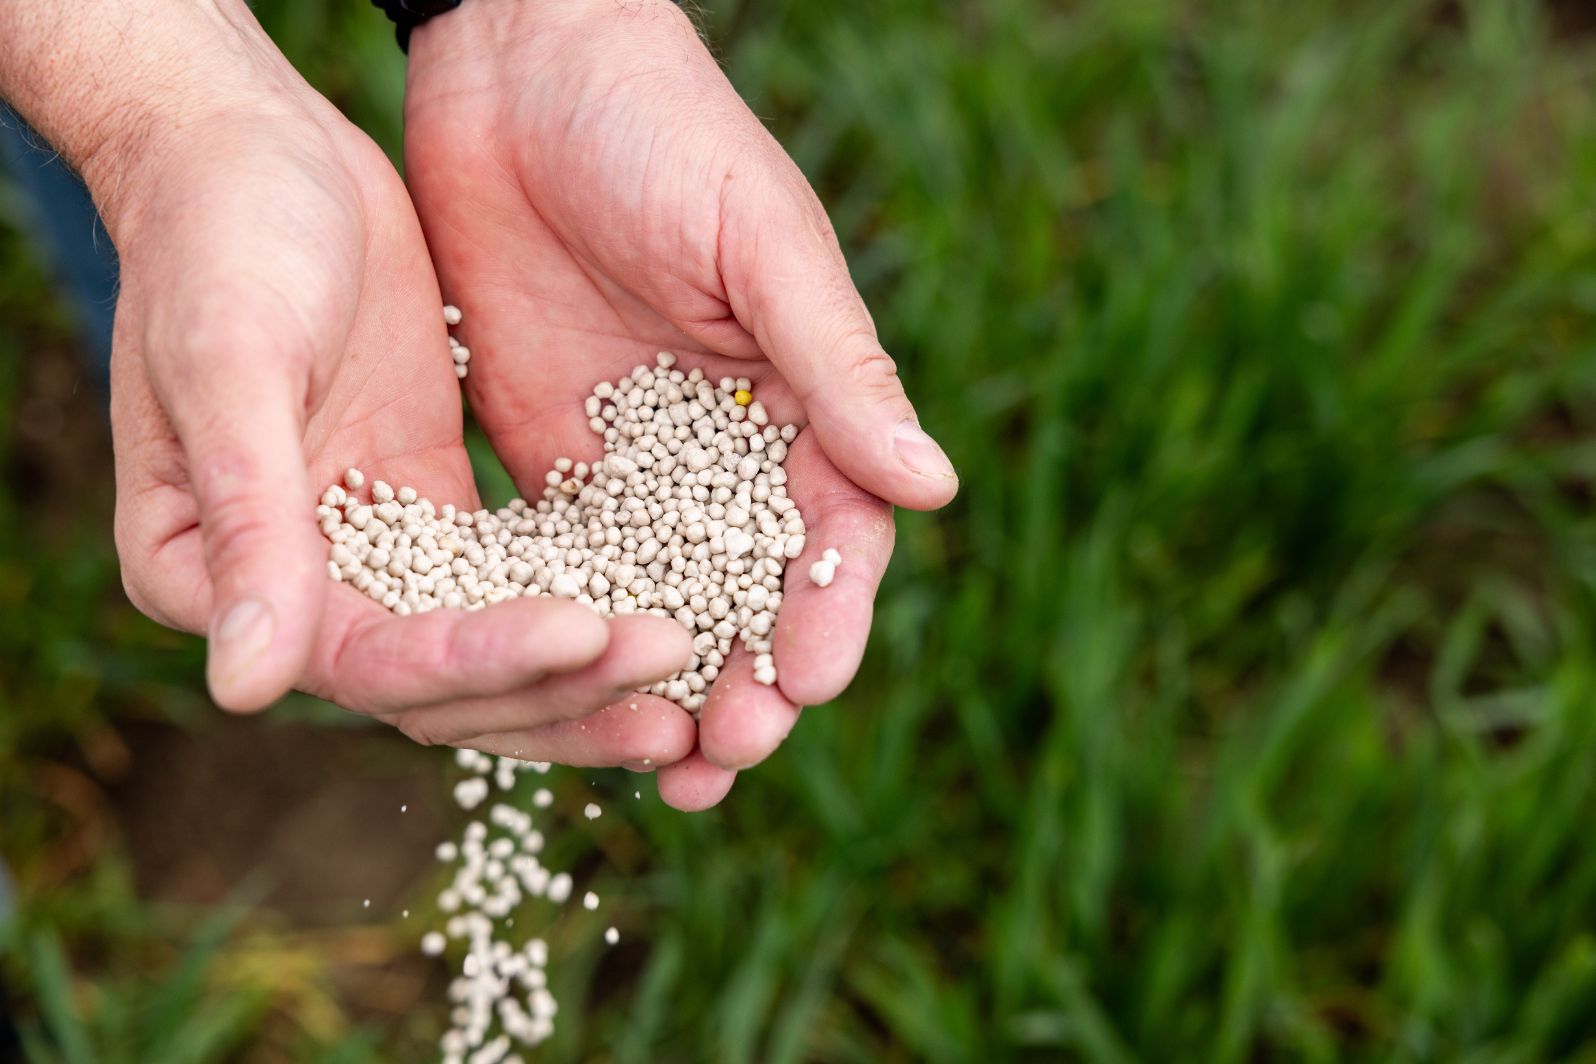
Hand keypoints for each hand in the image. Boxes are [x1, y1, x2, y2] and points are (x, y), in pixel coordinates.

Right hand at [72, 5, 695, 763]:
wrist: (254, 150)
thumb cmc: (217, 238)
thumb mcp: (231, 365)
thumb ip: (249, 520)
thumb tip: (247, 687)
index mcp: (211, 577)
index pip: (369, 660)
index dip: (480, 659)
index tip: (587, 631)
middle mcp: (296, 591)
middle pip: (446, 686)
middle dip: (560, 686)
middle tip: (675, 668)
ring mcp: (377, 554)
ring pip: (495, 654)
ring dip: (588, 673)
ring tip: (693, 668)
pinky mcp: (439, 509)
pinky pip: (521, 583)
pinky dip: (589, 605)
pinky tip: (677, 610)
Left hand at [404, 0, 958, 807]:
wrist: (515, 63)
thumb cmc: (661, 129)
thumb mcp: (759, 245)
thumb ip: (838, 371)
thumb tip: (936, 493)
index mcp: (803, 401)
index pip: (834, 537)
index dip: (827, 618)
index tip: (808, 687)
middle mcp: (728, 450)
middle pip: (751, 594)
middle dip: (746, 679)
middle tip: (723, 756)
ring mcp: (637, 462)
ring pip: (664, 603)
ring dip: (665, 686)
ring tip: (660, 770)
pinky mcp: (550, 459)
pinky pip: (566, 567)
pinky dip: (572, 638)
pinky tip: (560, 702)